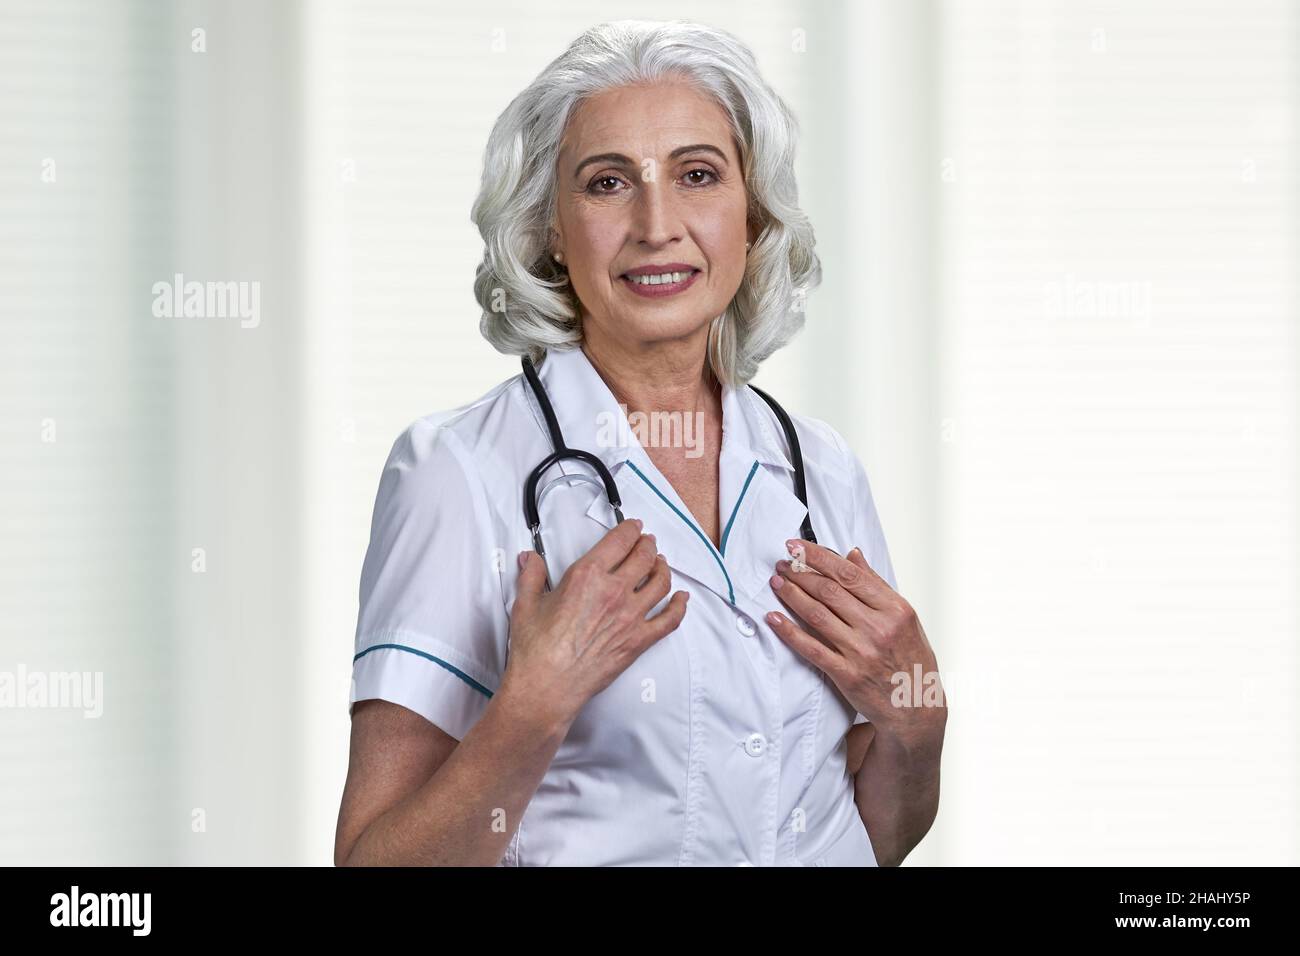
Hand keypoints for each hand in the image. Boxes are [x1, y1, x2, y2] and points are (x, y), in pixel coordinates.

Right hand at [500, 518, 689, 730]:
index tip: (634, 527)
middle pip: (644, 557)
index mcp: (587, 576)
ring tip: (661, 564)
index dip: (631, 529)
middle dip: (648, 545)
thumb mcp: (526, 603)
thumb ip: (531, 575)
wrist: (547, 686)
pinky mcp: (638, 641)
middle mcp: (613, 592)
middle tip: (648, 542)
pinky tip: (681, 598)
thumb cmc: (536, 649)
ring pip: (661, 582)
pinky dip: (679, 606)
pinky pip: (670, 619)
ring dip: (663, 568)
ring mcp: (630, 617)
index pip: (620, 540)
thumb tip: (530, 558)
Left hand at [765, 540, 944, 747]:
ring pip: (817, 614)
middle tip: (782, 563)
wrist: (916, 709)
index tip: (798, 547)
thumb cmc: (911, 661)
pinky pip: (811, 648)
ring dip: (791, 595)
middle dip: (800, 573)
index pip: (850, 574)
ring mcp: (861, 652)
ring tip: (776, 581)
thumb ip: (877, 585)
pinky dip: (789, 631)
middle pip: (830, 591)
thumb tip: (853, 555)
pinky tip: (774, 618)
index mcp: (895, 609)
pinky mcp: (846, 674)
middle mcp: (878, 628)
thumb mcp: (905, 618)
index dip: (819, 557)